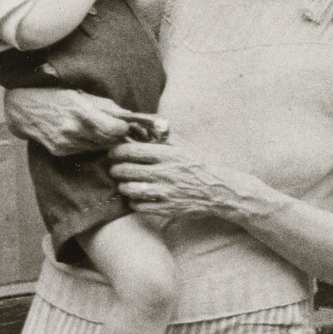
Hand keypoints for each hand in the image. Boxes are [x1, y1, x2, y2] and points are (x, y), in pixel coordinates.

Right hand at [4, 88, 165, 155]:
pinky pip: (83, 150)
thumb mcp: (80, 94)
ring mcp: (66, 143)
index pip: (114, 130)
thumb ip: (104, 106)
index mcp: (80, 112)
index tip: (126, 125)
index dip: (123, 129)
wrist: (22, 107)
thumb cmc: (53, 94)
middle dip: (116, 135)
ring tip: (99, 128)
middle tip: (118, 129)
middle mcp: (73, 130)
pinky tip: (82, 133)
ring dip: (103, 140)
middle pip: (108, 141)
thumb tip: (127, 115)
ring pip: (97, 147)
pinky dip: (88, 144)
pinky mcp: (60, 151)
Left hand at [109, 139, 264, 221]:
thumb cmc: (200, 164)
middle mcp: (164, 173)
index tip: (113, 152)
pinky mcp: (167, 208)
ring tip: (124, 183)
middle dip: (115, 169)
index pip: (131, 150)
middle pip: (126, 170)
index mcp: (167, 154)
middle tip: (115, 168)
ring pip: (129, 189)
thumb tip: (142, 125)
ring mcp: (165, 192)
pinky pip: (139, 206)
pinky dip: (133, 202)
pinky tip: (136, 197)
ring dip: (122, 186)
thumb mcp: (184, 145)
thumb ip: (163, 135)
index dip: (116, 151)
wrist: (219, 190)